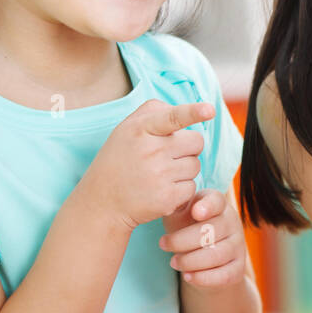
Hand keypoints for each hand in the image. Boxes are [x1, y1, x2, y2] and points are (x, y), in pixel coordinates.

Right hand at [82, 98, 212, 232]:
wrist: (101, 202)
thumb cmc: (119, 160)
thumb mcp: (126, 130)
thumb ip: (153, 113)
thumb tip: (189, 109)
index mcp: (139, 129)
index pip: (172, 117)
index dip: (193, 112)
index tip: (210, 110)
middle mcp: (150, 151)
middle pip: (197, 141)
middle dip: (188, 148)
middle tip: (166, 156)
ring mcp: (159, 175)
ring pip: (196, 165)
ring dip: (184, 170)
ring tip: (159, 174)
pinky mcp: (166, 198)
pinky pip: (192, 187)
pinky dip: (181, 190)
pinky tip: (161, 190)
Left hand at [159, 188, 248, 288]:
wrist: (201, 253)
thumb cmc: (186, 226)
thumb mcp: (179, 212)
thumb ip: (174, 204)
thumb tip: (167, 201)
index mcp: (217, 203)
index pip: (216, 201)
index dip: (207, 206)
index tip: (196, 212)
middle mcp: (232, 221)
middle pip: (210, 231)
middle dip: (181, 241)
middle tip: (163, 244)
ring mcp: (238, 244)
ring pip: (216, 255)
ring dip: (190, 261)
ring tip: (173, 262)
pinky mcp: (238, 267)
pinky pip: (224, 275)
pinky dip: (203, 278)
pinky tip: (187, 276)